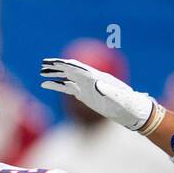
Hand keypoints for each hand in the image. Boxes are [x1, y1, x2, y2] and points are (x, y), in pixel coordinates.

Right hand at [40, 58, 154, 130]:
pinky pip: (68, 88)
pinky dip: (57, 85)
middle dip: (57, 67)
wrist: (131, 110)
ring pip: (67, 78)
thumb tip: (98, 85)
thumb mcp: (119, 97)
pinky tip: (46, 84)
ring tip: (41, 72)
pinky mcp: (85, 95)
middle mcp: (90, 79)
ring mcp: (86, 87)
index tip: (53, 62)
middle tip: (43, 64)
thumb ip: (109, 90)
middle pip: (70, 70)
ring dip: (55, 74)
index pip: (78, 69)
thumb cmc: (127, 104)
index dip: (65, 65)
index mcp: (97, 78)